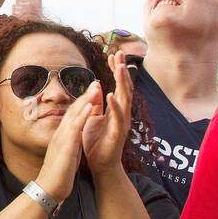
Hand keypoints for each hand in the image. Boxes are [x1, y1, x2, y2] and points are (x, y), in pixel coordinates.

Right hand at [35, 92, 95, 201]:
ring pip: (75, 115)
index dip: (83, 103)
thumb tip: (74, 139)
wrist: (48, 187)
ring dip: (86, 100)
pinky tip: (91, 106)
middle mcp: (61, 133)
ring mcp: (62, 138)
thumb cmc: (58, 173)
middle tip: (95, 82)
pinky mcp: (66, 145)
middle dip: (85, 96)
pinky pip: (76, 127)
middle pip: (74, 110)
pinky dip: (83, 115)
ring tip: (96, 87)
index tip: (92, 92)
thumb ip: (69, 143)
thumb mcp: (65, 154)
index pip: (73, 115)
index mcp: (62, 136)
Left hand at [82, 52, 133, 174]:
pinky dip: (115, 106)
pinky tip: (110, 95)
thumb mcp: (93, 117)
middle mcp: (121, 113)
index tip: (112, 54)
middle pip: (124, 87)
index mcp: (115, 109)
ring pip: (124, 99)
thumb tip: (96, 86)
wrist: (100, 165)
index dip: (115, 70)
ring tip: (120, 68)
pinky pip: (118, 118)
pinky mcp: (118, 133)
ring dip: (122, 83)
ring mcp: (122, 123)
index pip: (117, 85)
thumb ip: (96, 103)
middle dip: (122, 70)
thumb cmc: (96, 141)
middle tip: (120, 53)